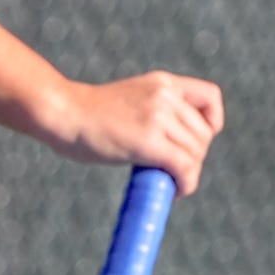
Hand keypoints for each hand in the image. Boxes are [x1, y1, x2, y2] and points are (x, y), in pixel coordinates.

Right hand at [36, 70, 224, 193]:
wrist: (63, 113)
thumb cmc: (89, 115)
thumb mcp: (132, 99)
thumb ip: (156, 111)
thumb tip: (176, 146)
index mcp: (163, 82)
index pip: (211, 97)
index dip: (211, 122)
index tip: (195, 140)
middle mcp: (166, 95)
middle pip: (204, 133)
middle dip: (195, 157)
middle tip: (174, 172)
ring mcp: (158, 116)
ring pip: (195, 152)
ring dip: (188, 174)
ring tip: (169, 185)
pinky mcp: (149, 140)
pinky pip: (183, 166)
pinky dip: (185, 184)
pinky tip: (174, 193)